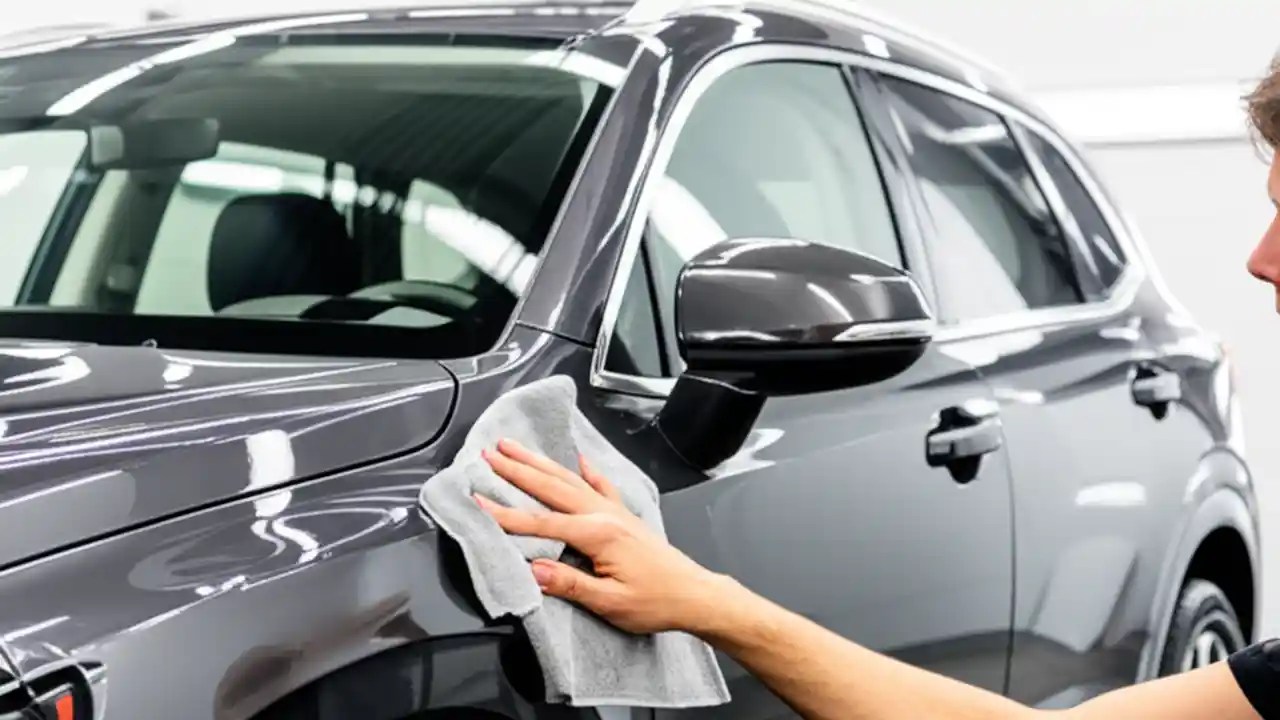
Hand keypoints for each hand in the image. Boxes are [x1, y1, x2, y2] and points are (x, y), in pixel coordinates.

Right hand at [476, 439, 732, 634]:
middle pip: (552, 487)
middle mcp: (604, 515)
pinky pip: (600, 485)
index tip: (478, 500)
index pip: (542, 522)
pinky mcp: (624, 516)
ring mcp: (614, 511)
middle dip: (518, 469)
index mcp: (598, 534)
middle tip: (489, 453)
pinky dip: (587, 470)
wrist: (694, 594)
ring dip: (541, 463)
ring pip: (571, 480)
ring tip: (515, 447)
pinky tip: (578, 458)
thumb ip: (570, 584)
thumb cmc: (655, 601)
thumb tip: (533, 569)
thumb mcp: (609, 602)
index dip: (507, 513)